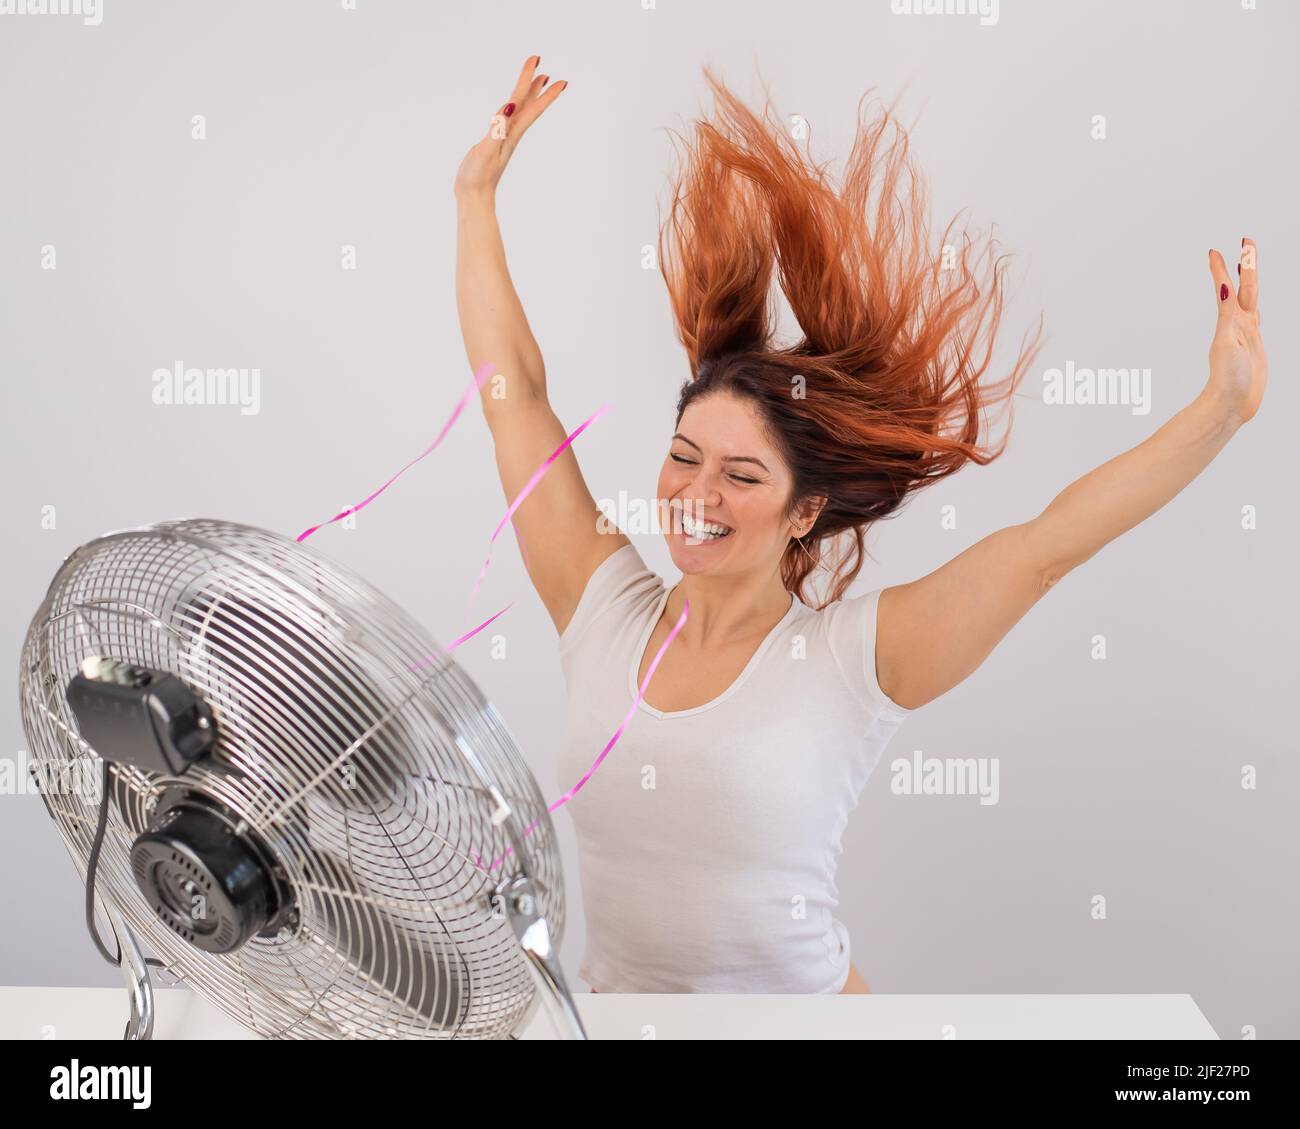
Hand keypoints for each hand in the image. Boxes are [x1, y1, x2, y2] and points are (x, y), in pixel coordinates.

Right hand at [454, 55, 566, 201]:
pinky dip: (513, 107)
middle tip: (540, 60)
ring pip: (520, 110)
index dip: (543, 92)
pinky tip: (512, 106)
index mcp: (512, 133)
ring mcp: (504, 138)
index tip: (557, 77)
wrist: (473, 197)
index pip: (530, 107)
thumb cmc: (477, 176)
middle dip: (535, 82)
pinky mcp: (496, 142)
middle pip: (527, 103)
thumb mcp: (486, 150)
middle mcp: (511, 134)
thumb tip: (509, 107)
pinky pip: (509, 119)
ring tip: (540, 79)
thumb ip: (497, 129)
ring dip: (529, 93)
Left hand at [1204, 238, 1265, 423]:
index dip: (1221, 269)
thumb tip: (1224, 288)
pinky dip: (1252, 307)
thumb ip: (1226, 314)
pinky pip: (1254, 320)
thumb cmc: (1227, 379)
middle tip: (1246, 241)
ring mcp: (1248, 334)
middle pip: (1247, 286)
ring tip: (1248, 262)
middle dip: (1247, 263)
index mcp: (1230, 321)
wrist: (1232, 404)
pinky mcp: (1255, 346)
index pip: (1226, 288)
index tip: (1213, 251)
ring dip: (1250, 279)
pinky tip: (1250, 304)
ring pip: (1251, 298)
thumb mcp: (1226, 341)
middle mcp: (1239, 324)